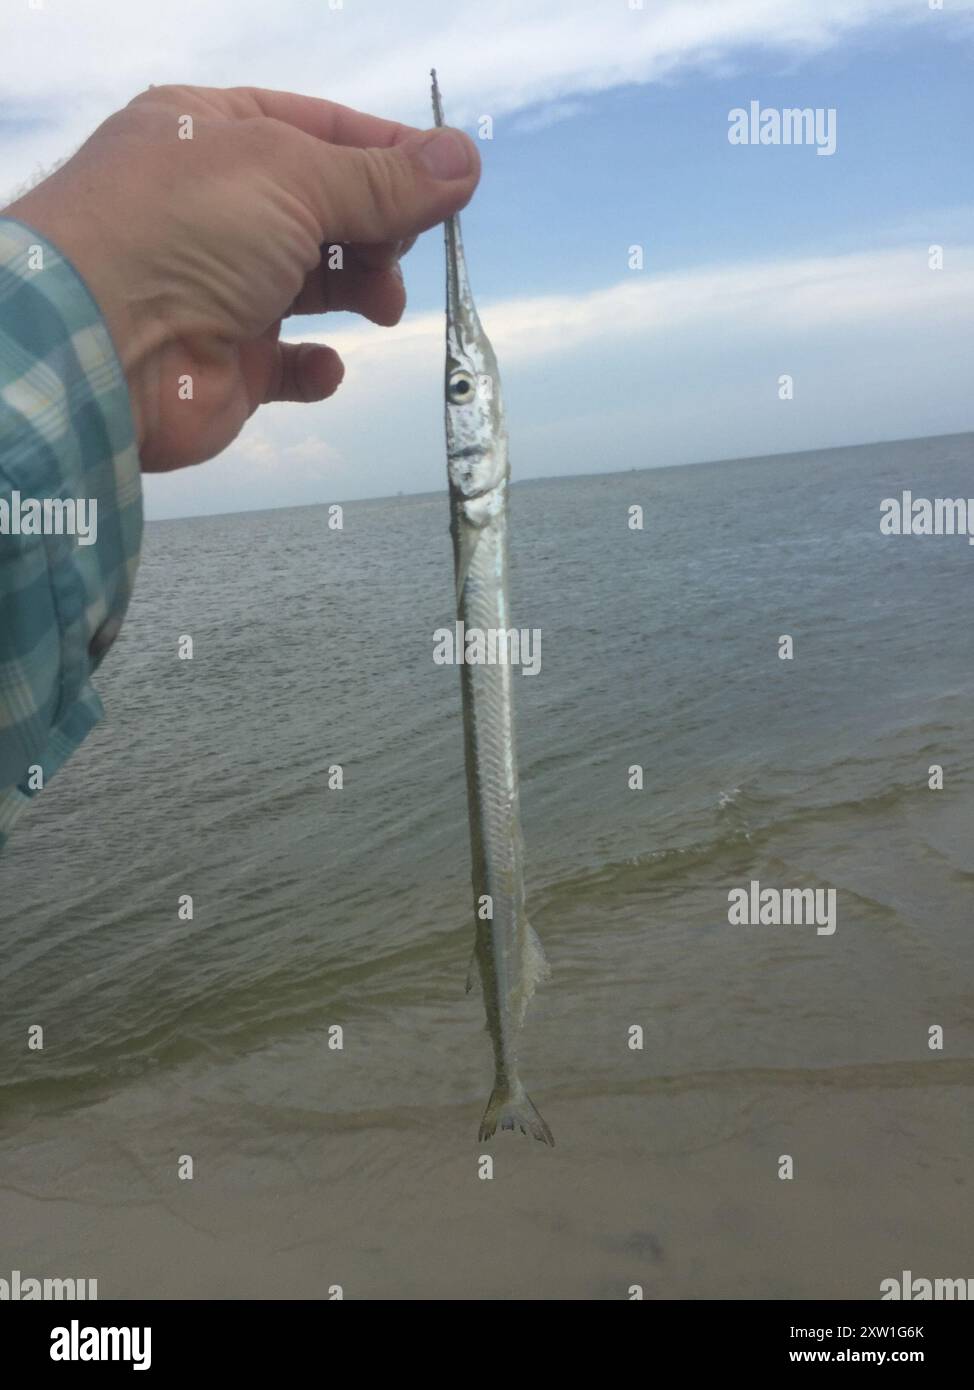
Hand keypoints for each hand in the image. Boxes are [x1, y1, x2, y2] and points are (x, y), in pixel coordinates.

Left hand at [3, 84, 479, 470]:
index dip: (388, 154)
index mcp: (213, 135)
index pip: (318, 130)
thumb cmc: (187, 231)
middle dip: (376, 225)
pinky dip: (314, 366)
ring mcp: (218, 287)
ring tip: (383, 302)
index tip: (449, 183)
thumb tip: (464, 162)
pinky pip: (284, 364)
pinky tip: (326, 365)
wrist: (103, 347)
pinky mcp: (225, 363)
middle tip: (402, 246)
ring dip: (360, 288)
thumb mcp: (296, 177)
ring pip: (312, 282)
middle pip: (323, 208)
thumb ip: (385, 179)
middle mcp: (214, 207)